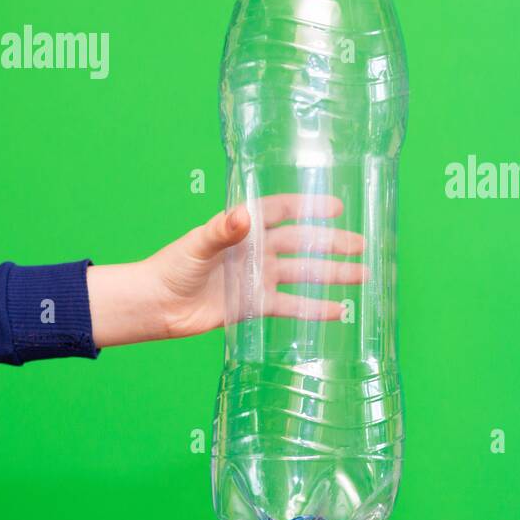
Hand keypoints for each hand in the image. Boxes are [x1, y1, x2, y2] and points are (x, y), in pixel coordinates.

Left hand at [86, 194, 365, 347]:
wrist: (157, 305)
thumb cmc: (172, 267)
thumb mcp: (196, 245)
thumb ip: (222, 231)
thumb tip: (244, 216)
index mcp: (244, 228)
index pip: (282, 212)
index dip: (309, 208)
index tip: (336, 207)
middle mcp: (256, 251)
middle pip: (302, 244)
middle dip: (332, 244)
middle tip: (362, 245)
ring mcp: (258, 277)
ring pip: (303, 274)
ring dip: (331, 275)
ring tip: (362, 276)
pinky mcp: (255, 304)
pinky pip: (290, 305)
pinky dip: (313, 308)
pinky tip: (337, 311)